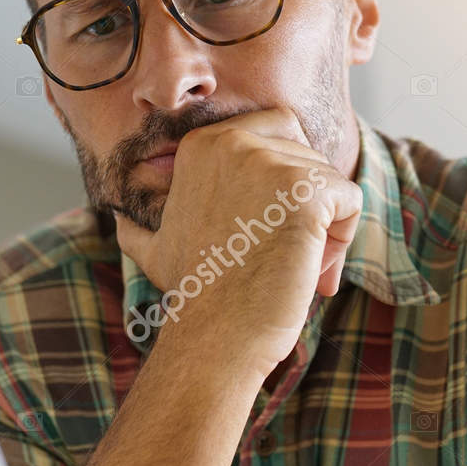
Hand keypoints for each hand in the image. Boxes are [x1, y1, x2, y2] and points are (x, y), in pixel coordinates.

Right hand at [115, 108, 361, 382]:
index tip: (261, 234)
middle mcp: (234, 141)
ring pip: (330, 179)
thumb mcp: (152, 250)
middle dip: (308, 201)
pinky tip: (314, 271)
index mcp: (202, 144)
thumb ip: (138, 226)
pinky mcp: (305, 191)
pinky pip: (350, 199)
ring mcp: (270, 163)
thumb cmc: (193, 297)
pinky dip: (342, 237)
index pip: (276, 131)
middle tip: (288, 253)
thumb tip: (117, 219)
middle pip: (306, 153)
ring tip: (295, 269)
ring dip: (325, 227)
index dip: (281, 183)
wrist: (215, 335)